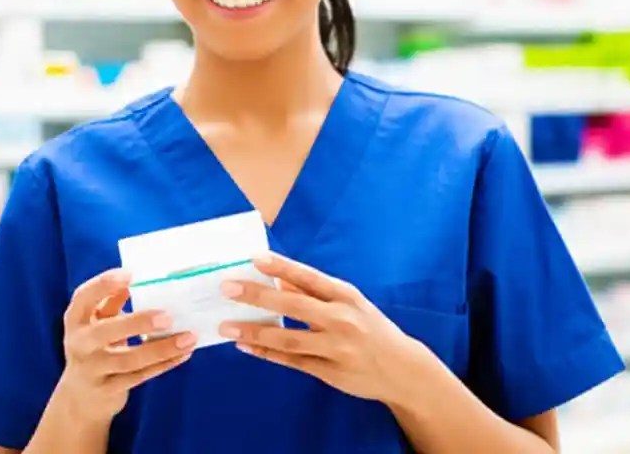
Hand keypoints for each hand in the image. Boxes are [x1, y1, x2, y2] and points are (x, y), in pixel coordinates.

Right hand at [56, 268, 197, 422]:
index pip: (84, 297)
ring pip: (129, 360)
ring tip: (188, 338)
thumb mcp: (96, 322)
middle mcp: (80, 344)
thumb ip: (111, 301)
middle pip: (105, 332)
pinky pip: (140, 376)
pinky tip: (183, 354)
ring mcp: (93, 369)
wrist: (80, 397)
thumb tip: (137, 279)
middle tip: (167, 316)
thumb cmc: (94, 347)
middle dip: (137, 323)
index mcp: (75, 319)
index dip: (104, 285)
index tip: (131, 275)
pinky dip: (164, 364)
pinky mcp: (109, 390)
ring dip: (161, 349)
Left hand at [217, 253, 433, 406]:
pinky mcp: (330, 371)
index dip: (281, 267)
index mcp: (346, 296)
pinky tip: (245, 346)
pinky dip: (267, 354)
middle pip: (292, 306)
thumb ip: (315, 293)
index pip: (308, 277)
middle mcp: (341, 319)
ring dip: (253, 332)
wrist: (403, 369)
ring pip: (287, 339)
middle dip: (256, 296)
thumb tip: (278, 281)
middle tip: (226, 288)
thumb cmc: (370, 328)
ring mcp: (336, 347)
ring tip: (226, 326)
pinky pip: (292, 361)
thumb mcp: (349, 303)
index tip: (254, 258)